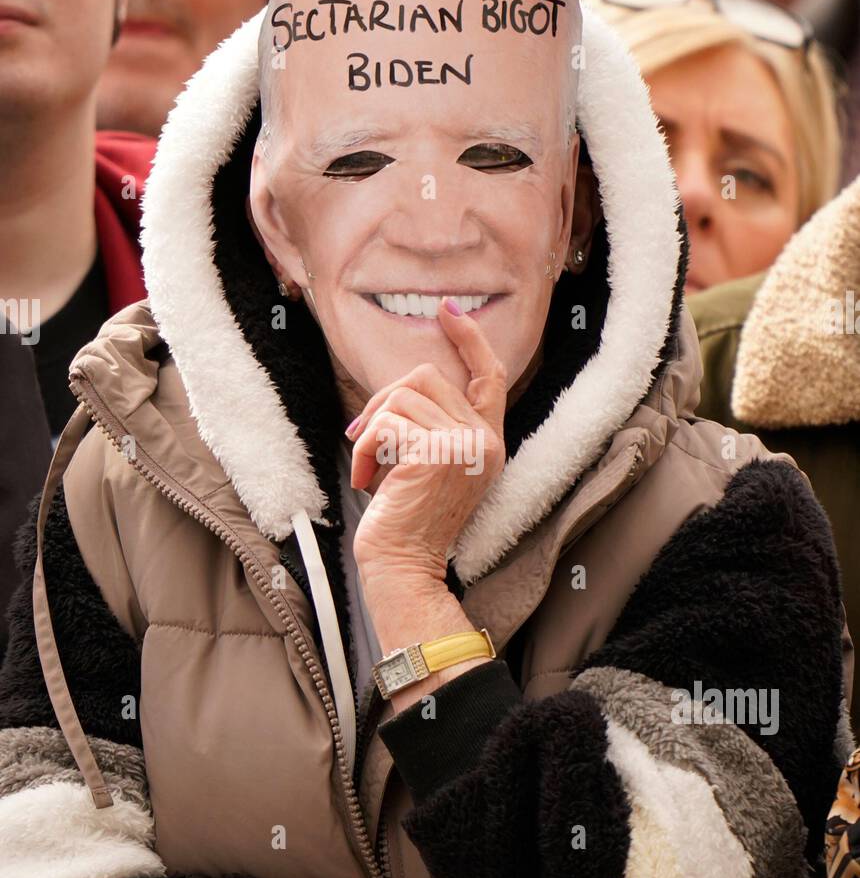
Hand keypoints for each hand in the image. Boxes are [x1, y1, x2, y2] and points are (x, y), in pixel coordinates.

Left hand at [348, 298, 506, 583]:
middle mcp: (485, 441)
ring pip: (402, 398)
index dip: (469, 339)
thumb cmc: (407, 523)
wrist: (404, 566)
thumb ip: (431, 428)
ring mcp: (466, 445)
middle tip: (365, 440)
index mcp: (488, 442)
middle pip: (426, 377)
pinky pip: (387, 425)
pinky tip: (367, 480)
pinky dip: (366, 450)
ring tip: (370, 469)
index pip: (489, 376)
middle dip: (384, 402)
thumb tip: (397, 392)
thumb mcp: (429, 467)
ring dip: (372, 431)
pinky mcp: (438, 453)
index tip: (447, 311)